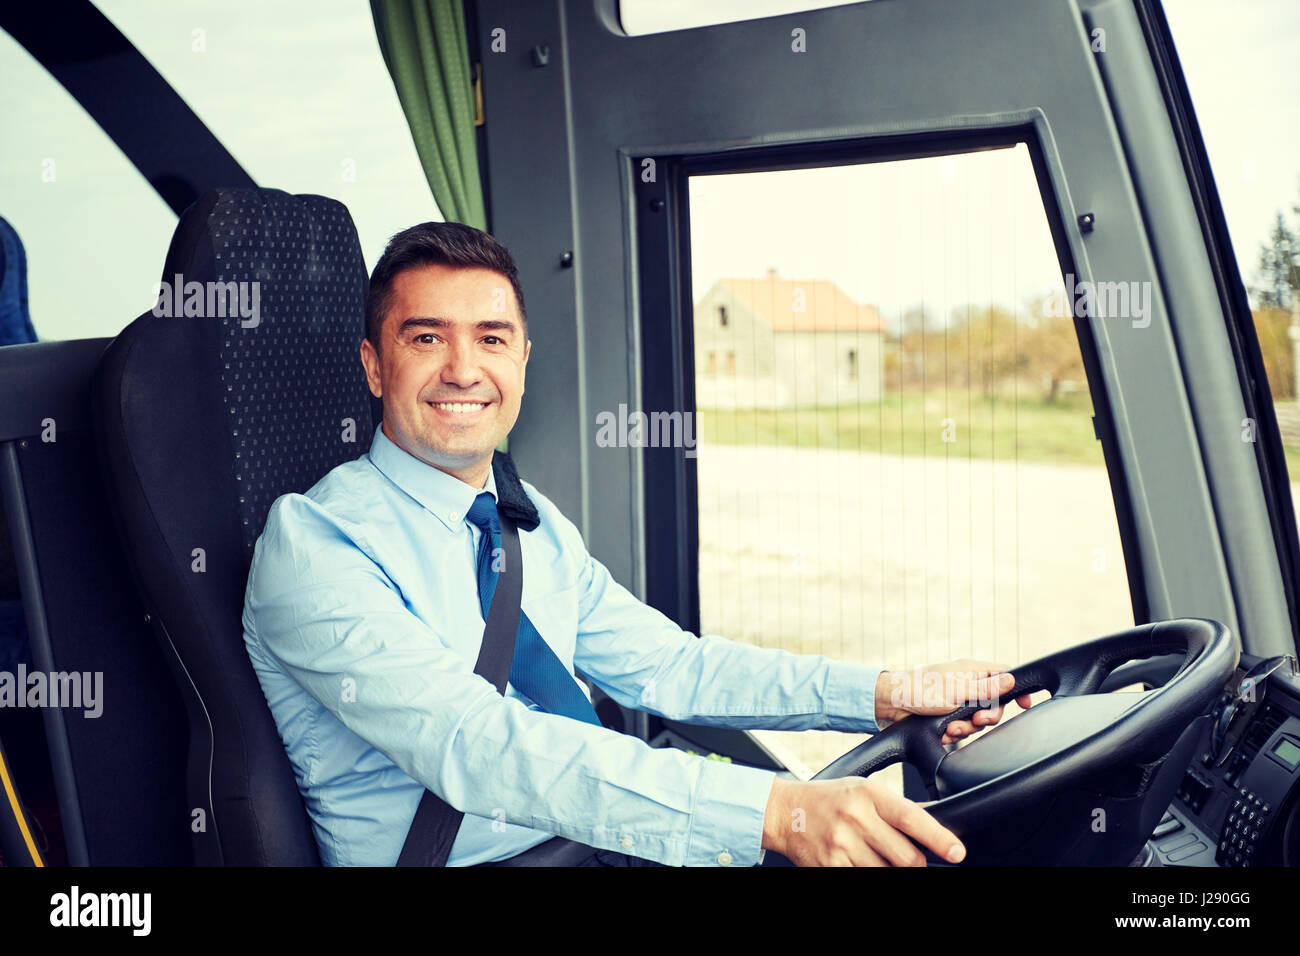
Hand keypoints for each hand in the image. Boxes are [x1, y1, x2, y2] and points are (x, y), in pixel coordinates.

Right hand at [762, 777, 963, 865]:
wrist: (785, 813)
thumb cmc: (830, 799)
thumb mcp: (863, 790)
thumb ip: (896, 807)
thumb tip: (934, 821)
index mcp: (868, 794)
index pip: (912, 818)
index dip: (938, 838)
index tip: (957, 852)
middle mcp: (856, 819)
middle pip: (906, 857)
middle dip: (916, 863)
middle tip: (910, 858)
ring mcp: (842, 846)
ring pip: (887, 873)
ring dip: (890, 870)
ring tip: (875, 855)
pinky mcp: (830, 867)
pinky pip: (863, 879)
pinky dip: (869, 873)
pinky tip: (859, 861)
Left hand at [875, 659, 1034, 744]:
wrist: (890, 705)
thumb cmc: (919, 689)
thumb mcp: (957, 690)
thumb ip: (986, 688)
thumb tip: (1011, 680)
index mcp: (971, 671)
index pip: (1003, 676)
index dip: (1016, 690)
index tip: (1024, 704)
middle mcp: (966, 685)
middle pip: (994, 704)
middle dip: (985, 717)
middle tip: (976, 720)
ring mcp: (957, 701)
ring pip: (977, 721)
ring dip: (965, 728)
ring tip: (951, 727)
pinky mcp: (947, 717)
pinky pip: (961, 729)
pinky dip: (953, 734)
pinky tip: (943, 732)